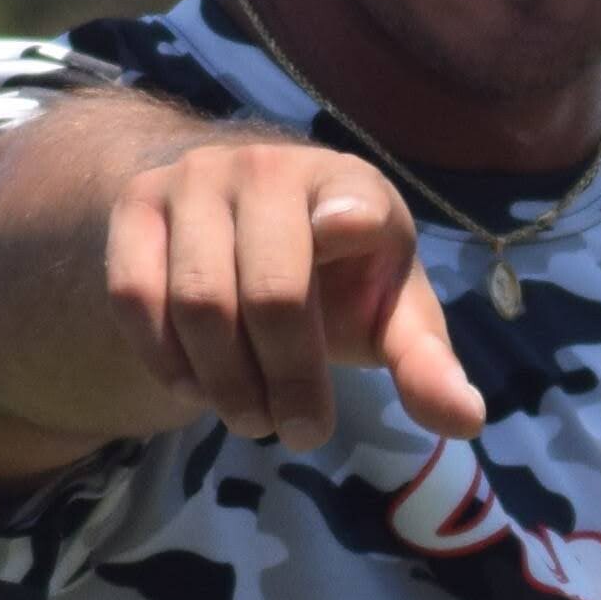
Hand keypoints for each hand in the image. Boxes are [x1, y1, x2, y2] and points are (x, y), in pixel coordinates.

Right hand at [105, 144, 487, 449]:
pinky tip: (196, 384)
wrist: (233, 218)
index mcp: (348, 186)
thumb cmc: (334, 277)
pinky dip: (166, 360)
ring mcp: (194, 181)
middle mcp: (268, 167)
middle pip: (272, 293)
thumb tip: (466, 420)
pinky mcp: (136, 206)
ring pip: (198, 303)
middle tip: (301, 431)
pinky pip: (135, 297)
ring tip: (251, 417)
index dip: (348, 217)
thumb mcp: (387, 313)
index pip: (351, 200)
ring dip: (227, 384)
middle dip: (289, 381)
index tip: (344, 230)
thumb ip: (423, 362)